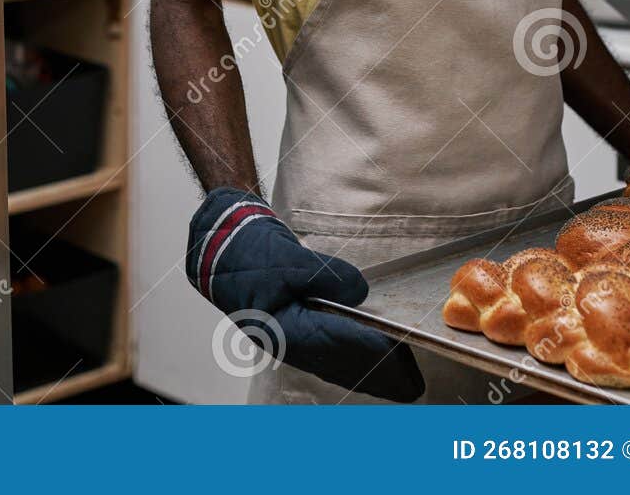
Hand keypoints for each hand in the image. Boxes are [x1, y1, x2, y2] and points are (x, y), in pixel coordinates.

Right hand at [186, 187, 423, 400]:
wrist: (217, 246)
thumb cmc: (245, 253)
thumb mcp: (286, 258)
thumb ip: (325, 275)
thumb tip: (359, 292)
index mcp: (280, 328)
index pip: (335, 343)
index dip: (370, 348)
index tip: (399, 352)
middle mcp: (286, 342)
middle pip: (339, 365)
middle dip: (378, 374)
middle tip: (411, 384)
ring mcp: (289, 339)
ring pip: (336, 365)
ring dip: (370, 372)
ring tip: (400, 379)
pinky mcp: (293, 331)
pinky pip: (330, 355)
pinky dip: (354, 361)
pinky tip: (371, 363)